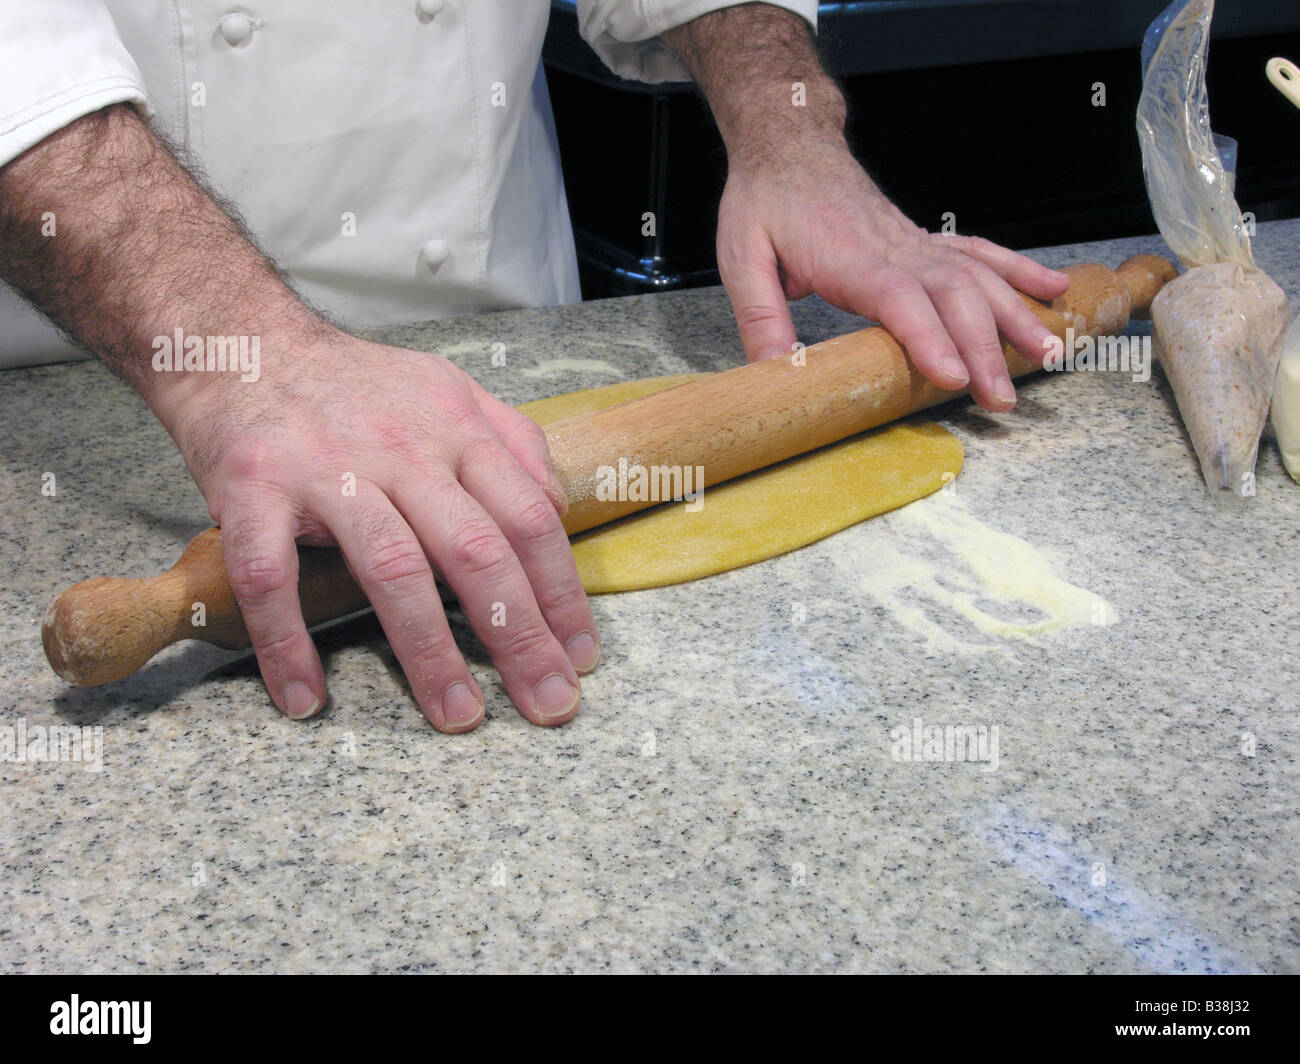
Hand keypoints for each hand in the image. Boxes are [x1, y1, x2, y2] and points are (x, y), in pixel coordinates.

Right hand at [158, 330, 600, 731]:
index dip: (562, 593)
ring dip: (429, 653)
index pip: (530, 519)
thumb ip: (513, 444)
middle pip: (476, 551)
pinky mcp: (254, 489)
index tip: (581, 656)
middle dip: (520, 636)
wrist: (243, 342)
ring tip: (459, 716)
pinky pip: (273, 577)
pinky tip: (307, 699)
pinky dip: (287, 643)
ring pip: (392, 568)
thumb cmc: (356, 386)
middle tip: (549, 704)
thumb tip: (558, 508)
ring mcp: (327, 470)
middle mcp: (403, 450)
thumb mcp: (451, 392)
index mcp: (458, 432)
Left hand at [715, 135, 1070, 411]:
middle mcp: (894, 247)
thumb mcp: (741, 256)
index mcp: (849, 256)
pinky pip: (980, 252)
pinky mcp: (924, 239)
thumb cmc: (764, 199)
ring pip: (978, 276)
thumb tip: (772, 373)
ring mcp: (916, 241)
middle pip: (953, 295)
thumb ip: (759, 314)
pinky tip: (1053, 290)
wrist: (788, 142)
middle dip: (984, 348)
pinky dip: (1018, 271)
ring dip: (1016, 316)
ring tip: (1050, 353)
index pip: (899, 299)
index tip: (953, 376)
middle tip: (1002, 398)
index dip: (929, 338)